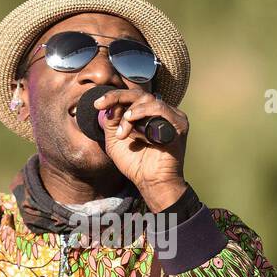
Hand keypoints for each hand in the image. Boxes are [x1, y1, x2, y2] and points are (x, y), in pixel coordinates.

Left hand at [91, 88, 189, 208]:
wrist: (150, 182)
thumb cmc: (135, 164)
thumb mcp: (115, 140)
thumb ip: (112, 121)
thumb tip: (110, 104)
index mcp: (147, 116)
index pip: (131, 97)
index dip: (113, 96)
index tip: (97, 104)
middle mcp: (160, 114)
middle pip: (139, 94)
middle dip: (117, 98)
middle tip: (102, 106)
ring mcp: (171, 117)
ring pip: (148, 99)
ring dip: (130, 113)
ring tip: (123, 132)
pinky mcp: (179, 124)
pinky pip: (160, 108)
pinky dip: (143, 112)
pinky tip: (131, 120)